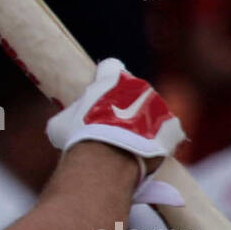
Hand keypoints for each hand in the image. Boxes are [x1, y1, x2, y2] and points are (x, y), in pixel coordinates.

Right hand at [47, 59, 184, 172]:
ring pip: (151, 112)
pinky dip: (157, 142)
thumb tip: (64, 123)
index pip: (110, 67)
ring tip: (126, 147)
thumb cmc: (79, 139)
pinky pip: (167, 133)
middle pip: (133, 92)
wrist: (106, 161)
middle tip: (110, 129)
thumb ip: (67, 117)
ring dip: (141, 125)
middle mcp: (139, 86)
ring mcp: (158, 106)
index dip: (104, 80)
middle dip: (124, 108)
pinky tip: (143, 154)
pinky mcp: (171, 128)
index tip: (99, 95)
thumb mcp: (59, 126)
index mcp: (112, 79)